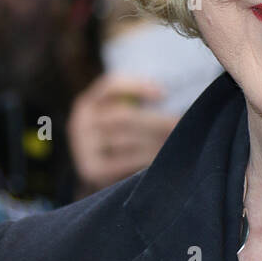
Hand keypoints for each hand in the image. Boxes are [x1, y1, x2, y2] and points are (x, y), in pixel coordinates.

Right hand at [67, 73, 178, 191]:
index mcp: (88, 102)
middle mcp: (80, 122)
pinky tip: (162, 158)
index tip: (164, 93)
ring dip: (155, 141)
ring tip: (176, 142)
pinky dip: (146, 158)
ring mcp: (83, 147)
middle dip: (156, 120)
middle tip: (181, 124)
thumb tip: (170, 100)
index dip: (138, 86)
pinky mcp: (91, 169)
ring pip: (126, 140)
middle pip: (123, 116)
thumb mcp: (121, 119)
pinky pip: (125, 161)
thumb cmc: (119, 139)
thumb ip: (137, 106)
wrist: (98, 174)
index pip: (111, 85)